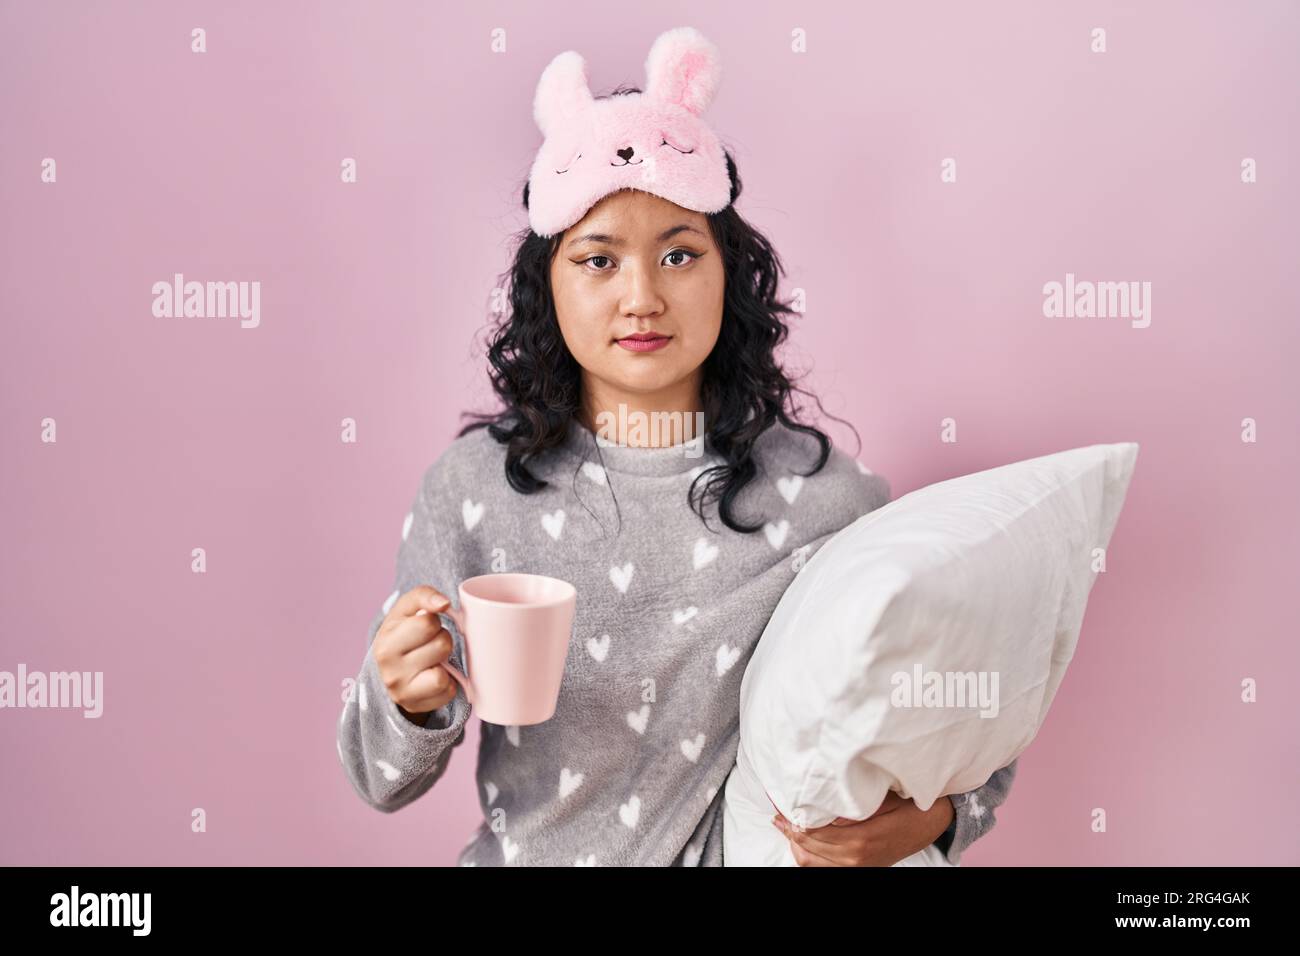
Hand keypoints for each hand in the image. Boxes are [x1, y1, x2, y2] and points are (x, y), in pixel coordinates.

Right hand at [372, 585, 458, 722]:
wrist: (386, 670)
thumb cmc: (402, 633)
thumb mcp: (405, 610)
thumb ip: (423, 596)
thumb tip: (443, 603)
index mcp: (385, 641)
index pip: (428, 623)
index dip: (434, 621)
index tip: (426, 625)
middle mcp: (389, 668)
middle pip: (442, 645)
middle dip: (442, 639)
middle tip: (431, 643)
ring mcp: (400, 690)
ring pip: (443, 673)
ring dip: (445, 663)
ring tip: (433, 659)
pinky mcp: (415, 705)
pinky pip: (448, 691)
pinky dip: (448, 683)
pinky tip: (434, 676)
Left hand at [772, 791, 954, 865]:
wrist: (930, 823)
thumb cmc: (907, 805)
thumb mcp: (882, 798)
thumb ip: (852, 804)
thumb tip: (821, 804)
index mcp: (860, 840)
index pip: (812, 833)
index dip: (792, 818)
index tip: (778, 802)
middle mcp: (855, 859)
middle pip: (807, 847)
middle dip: (788, 828)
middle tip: (776, 811)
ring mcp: (857, 867)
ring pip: (810, 862)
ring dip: (795, 843)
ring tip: (783, 824)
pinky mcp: (859, 869)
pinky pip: (822, 868)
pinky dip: (807, 855)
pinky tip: (801, 839)